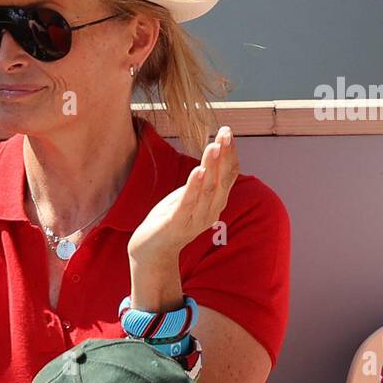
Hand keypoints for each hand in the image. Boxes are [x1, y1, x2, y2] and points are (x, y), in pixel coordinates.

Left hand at [128, 126, 237, 263]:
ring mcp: (195, 219)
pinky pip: (188, 203)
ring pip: (207, 189)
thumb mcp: (190, 196)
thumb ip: (205, 180)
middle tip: (226, 133)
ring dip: (211, 167)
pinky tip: (197, 171)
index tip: (227, 131)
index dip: (230, 153)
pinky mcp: (177, 224)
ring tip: (214, 147)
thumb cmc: (170, 219)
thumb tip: (216, 153)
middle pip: (222, 180)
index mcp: (215, 202)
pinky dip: (193, 186)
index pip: (229, 175)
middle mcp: (211, 211)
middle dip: (225, 155)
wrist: (151, 251)